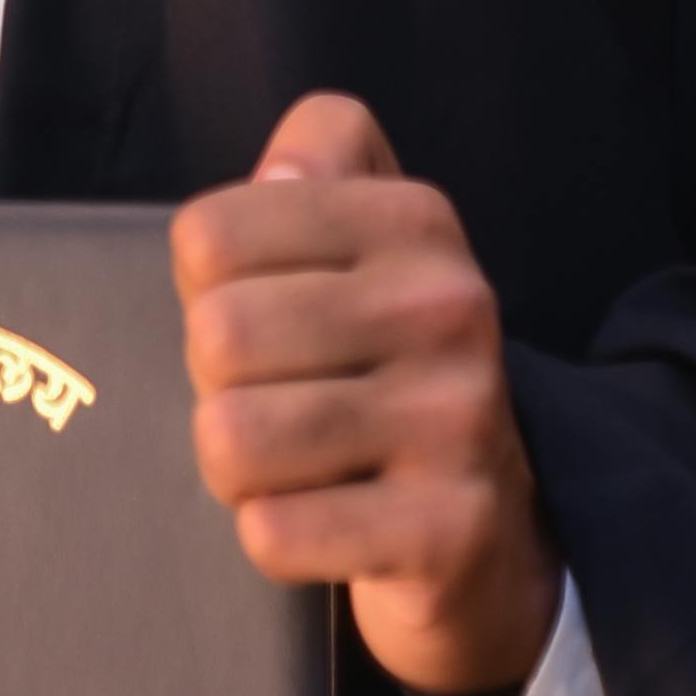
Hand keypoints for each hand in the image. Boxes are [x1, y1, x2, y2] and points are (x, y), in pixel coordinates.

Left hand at [173, 94, 563, 695]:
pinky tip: (324, 520)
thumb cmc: (384, 365)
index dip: (205, 290)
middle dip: (218, 384)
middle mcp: (448, 306)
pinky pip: (273, 532)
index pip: (209, 236)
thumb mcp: (362, 240)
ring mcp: (456, 420)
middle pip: (216, 335)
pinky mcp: (448, 528)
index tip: (263, 316)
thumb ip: (319, 160)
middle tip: (276, 400)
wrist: (490, 526)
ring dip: (238, 469)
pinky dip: (274, 536)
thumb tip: (280, 170)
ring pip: (232, 438)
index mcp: (415, 220)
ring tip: (294, 464)